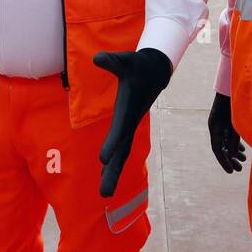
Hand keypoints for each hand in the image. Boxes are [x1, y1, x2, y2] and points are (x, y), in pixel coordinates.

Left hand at [92, 48, 170, 197]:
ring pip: (121, 154)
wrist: (153, 71)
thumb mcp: (124, 61)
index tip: (102, 160)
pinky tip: (105, 171)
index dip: (112, 144)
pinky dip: (114, 161)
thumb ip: (111, 61)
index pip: (119, 130)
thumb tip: (98, 57)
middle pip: (122, 152)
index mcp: (128, 111)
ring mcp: (129, 127)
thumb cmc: (137, 65)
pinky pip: (120, 148)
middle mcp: (129, 123)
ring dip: (112, 172)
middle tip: (103, 193)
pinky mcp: (127, 126)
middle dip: (113, 172)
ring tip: (104, 192)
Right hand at [207, 93, 245, 172]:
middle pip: (221, 147)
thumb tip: (233, 154)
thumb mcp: (235, 122)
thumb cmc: (234, 103)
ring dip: (234, 152)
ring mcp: (220, 123)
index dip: (224, 162)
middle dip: (230, 159)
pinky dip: (236, 144)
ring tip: (243, 161)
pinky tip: (243, 150)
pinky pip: (229, 136)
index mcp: (214, 127)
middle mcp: (216, 127)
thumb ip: (234, 138)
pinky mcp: (226, 120)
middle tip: (239, 170)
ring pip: (226, 142)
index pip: (217, 149)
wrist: (232, 85)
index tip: (231, 171)